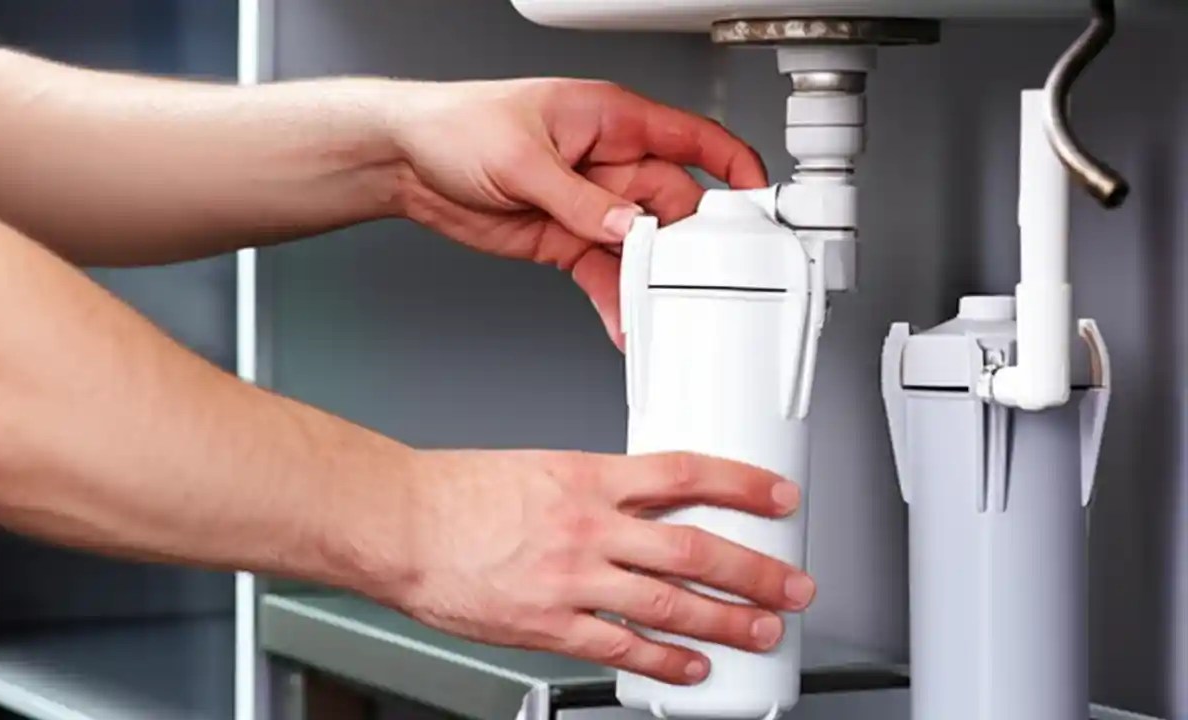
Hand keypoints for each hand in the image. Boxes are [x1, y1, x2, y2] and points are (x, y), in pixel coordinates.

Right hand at [383, 449, 812, 684]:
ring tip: (763, 630)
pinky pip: (620, 647)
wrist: (400, 525)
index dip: (742, 484)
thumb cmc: (455, 494)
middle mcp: (589, 526)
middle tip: (793, 584)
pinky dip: (663, 662)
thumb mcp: (538, 466)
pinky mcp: (550, 624)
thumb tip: (639, 500)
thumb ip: (593, 487)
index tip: (778, 495)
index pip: (685, 473)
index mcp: (587, 477)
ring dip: (726, 620)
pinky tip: (690, 670)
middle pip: (694, 547)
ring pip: (669, 603)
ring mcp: (572, 579)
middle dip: (755, 570)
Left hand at [390, 79, 767, 347]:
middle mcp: (608, 162)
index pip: (692, 139)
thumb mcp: (522, 159)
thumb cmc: (457, 125)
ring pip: (643, 248)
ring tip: (662, 316)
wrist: (405, 161)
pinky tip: (625, 322)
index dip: (733, 167)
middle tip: (699, 283)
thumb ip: (581, 200)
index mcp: (610, 120)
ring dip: (654, 283)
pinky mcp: (567, 238)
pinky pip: (606, 272)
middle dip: (690, 246)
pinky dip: (617, 300)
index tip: (759, 202)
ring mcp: (590, 204)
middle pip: (673, 205)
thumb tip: (629, 228)